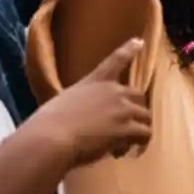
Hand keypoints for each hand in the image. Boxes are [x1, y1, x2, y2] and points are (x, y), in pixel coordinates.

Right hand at [28, 38, 151, 167]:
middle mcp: (113, 90)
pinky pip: (144, 134)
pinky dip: (136, 144)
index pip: (116, 60)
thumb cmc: (48, 124)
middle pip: (138, 95)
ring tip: (119, 146)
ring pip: (145, 116)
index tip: (139, 41)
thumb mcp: (64, 103)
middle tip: (121, 129)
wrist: (51, 138)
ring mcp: (123, 108)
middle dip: (134, 111)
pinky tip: (120, 152)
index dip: (129, 50)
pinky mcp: (128, 127)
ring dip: (136, 130)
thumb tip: (81, 121)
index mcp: (94, 81)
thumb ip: (80, 105)